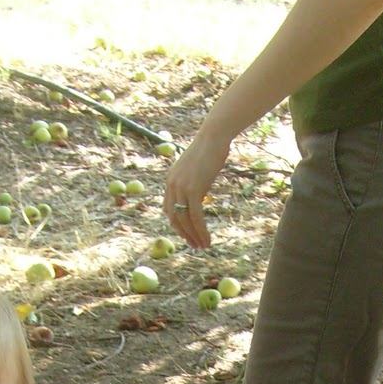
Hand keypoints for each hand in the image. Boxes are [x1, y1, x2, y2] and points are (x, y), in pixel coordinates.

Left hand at [163, 127, 230, 248]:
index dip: (177, 225)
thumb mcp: (196, 169)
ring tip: (203, 246)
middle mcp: (171, 185)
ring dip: (194, 236)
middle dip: (184, 235)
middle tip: (195, 245)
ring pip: (184, 220)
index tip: (187, 234)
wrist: (213, 137)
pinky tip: (207, 239)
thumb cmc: (210, 150)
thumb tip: (199, 194)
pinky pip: (195, 217)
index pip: (168, 209)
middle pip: (174, 218)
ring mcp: (181, 187)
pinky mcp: (193, 190)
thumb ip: (193, 183)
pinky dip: (201, 231)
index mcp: (170, 180)